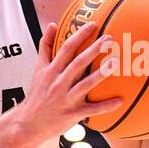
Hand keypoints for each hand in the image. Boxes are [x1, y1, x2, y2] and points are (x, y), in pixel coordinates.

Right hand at [21, 20, 122, 141]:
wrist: (28, 123)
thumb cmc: (37, 94)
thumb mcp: (38, 69)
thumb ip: (46, 46)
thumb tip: (52, 25)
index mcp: (51, 71)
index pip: (66, 49)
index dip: (79, 36)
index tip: (93, 25)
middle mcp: (58, 83)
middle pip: (77, 64)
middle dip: (93, 51)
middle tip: (109, 39)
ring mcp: (65, 99)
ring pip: (85, 85)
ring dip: (100, 74)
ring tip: (115, 63)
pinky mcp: (72, 114)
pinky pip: (91, 110)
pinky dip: (105, 106)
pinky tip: (120, 101)